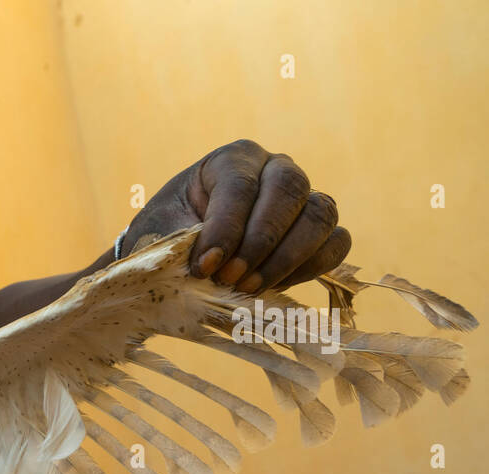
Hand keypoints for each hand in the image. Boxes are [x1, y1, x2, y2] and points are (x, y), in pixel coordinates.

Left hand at [119, 139, 350, 294]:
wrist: (180, 252)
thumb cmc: (169, 236)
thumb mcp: (163, 233)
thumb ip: (181, 244)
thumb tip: (208, 266)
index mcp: (231, 159)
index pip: (241, 185)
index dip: (225, 228)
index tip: (205, 266)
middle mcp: (273, 167)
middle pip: (289, 189)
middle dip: (259, 242)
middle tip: (230, 280)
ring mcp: (303, 196)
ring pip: (319, 215)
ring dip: (287, 258)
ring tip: (249, 289)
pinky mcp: (318, 229)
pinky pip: (336, 242)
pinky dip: (311, 267)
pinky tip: (273, 287)